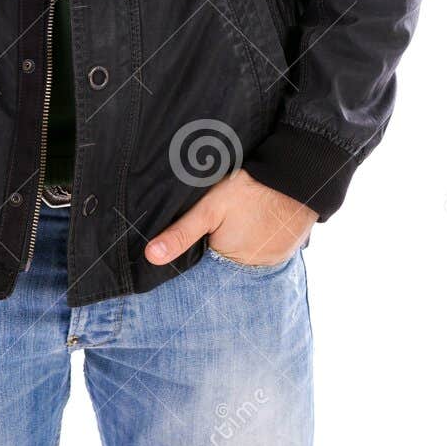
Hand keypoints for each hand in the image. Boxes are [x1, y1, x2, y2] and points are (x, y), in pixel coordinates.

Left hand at [144, 169, 317, 267]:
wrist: (296, 176)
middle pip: (226, 260)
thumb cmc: (250, 191)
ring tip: (240, 219)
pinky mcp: (287, 249)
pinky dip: (258, 238)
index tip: (202, 231)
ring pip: (246, 255)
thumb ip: (181, 233)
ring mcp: (273, 260)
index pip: (206, 264)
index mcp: (231, 262)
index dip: (199, 248)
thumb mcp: (208, 208)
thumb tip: (151, 257)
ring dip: (241, 242)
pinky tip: (255, 220)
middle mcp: (254, 269)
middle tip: (222, 220)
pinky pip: (265, 249)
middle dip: (219, 245)